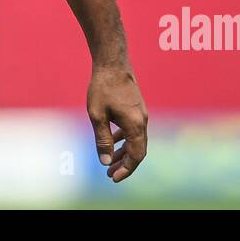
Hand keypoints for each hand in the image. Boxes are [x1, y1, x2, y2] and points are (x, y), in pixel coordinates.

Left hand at [87, 61, 147, 181]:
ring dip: (123, 152)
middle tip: (109, 174)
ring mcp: (141, 114)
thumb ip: (102, 139)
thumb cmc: (103, 87)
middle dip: (124, 164)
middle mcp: (142, 121)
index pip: (136, 156)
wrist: (112, 63)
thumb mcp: (97, 115)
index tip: (113, 178)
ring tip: (108, 162)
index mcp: (135, 125)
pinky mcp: (136, 108)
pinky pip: (132, 130)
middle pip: (137, 150)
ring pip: (134, 140)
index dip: (126, 169)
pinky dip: (123, 139)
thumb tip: (104, 161)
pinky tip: (111, 142)